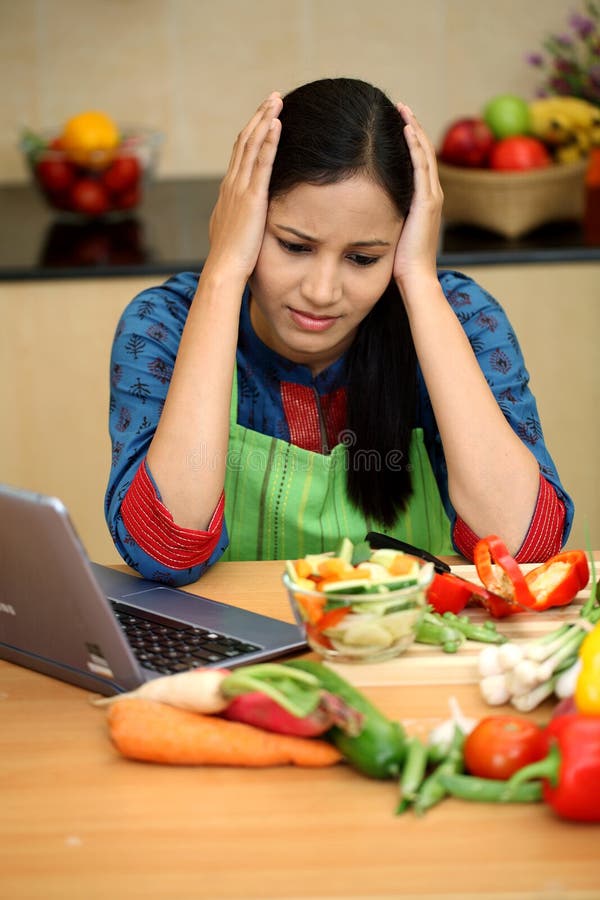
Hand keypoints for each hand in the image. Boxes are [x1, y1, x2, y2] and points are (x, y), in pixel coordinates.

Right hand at [205, 92, 282, 282]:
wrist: (224, 269)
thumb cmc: (230, 258)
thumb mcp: (232, 230)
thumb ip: (236, 216)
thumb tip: (238, 214)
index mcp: (228, 191)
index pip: (240, 154)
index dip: (251, 133)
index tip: (263, 117)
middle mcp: (231, 184)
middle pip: (245, 141)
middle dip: (259, 117)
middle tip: (273, 97)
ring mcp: (240, 189)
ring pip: (252, 145)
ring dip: (265, 120)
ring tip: (277, 100)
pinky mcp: (252, 197)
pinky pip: (262, 162)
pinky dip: (269, 140)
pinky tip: (277, 123)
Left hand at [392, 103, 442, 292]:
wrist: (415, 279)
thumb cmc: (399, 264)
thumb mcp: (390, 231)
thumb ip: (384, 216)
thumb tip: (364, 207)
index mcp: (424, 202)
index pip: (418, 164)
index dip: (409, 142)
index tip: (396, 124)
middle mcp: (431, 195)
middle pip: (424, 152)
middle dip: (412, 128)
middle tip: (400, 108)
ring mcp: (431, 197)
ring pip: (424, 154)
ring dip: (413, 129)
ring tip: (402, 110)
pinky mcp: (427, 201)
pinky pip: (421, 166)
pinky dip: (414, 145)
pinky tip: (405, 128)